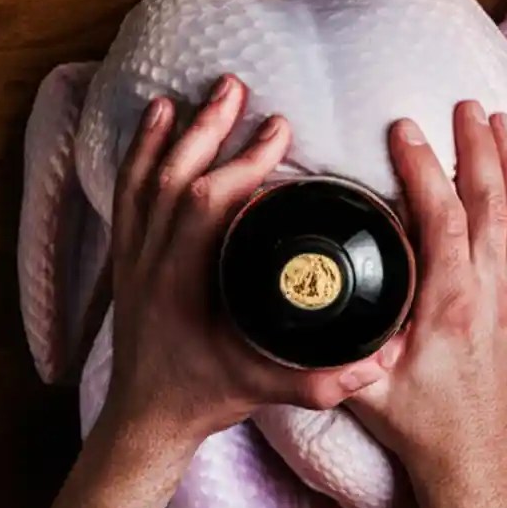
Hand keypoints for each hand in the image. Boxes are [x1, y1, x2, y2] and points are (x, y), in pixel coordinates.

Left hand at [103, 74, 392, 442]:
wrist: (146, 417)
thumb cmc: (202, 398)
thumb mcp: (264, 390)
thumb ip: (320, 380)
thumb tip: (378, 363)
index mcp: (181, 286)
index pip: (206, 207)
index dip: (242, 164)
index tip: (278, 133)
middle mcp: (151, 263)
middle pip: (174, 177)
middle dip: (210, 129)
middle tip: (239, 89)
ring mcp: (134, 256)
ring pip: (148, 177)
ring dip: (177, 129)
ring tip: (207, 91)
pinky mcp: (129, 254)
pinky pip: (128, 189)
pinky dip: (141, 148)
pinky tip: (157, 116)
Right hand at [349, 100, 506, 482]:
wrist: (473, 459)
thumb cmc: (418, 422)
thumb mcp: (366, 383)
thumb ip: (342, 341)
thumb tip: (313, 299)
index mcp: (450, 303)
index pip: (441, 215)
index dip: (424, 166)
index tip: (406, 128)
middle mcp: (492, 292)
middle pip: (491, 200)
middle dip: (477, 145)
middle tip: (465, 105)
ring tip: (500, 122)